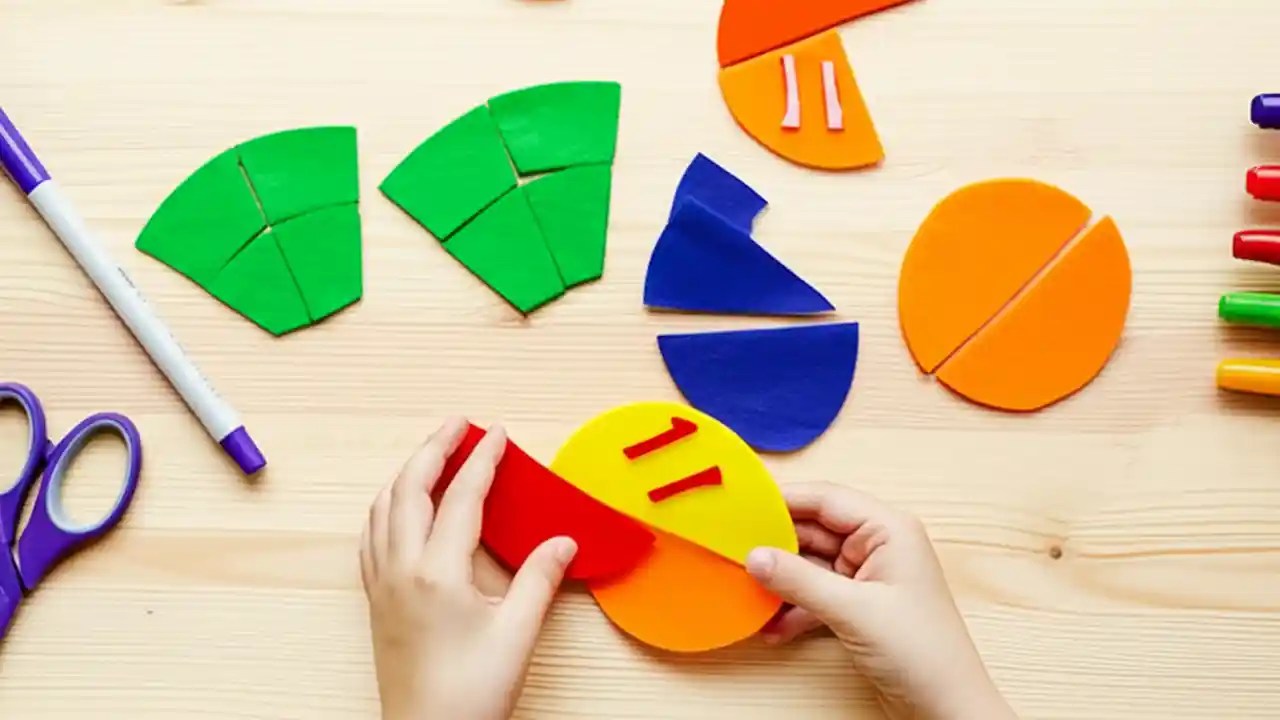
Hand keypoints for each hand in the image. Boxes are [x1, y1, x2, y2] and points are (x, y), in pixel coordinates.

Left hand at [360, 418, 577, 719]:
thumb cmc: (469, 693)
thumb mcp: (517, 634)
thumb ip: (539, 580)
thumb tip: (563, 541)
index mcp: (437, 572)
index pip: (461, 497)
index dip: (482, 460)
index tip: (498, 433)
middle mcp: (401, 570)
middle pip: (410, 488)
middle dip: (434, 448)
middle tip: (458, 424)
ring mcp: (383, 584)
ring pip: (384, 508)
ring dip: (408, 472)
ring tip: (433, 455)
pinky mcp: (376, 601)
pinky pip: (372, 535)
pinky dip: (388, 506)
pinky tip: (400, 507)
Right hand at [745, 483, 1016, 719]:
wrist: (947, 709)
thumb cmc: (924, 654)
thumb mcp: (854, 611)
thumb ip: (800, 580)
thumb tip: (755, 556)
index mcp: (889, 530)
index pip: (826, 499)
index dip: (784, 500)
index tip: (743, 507)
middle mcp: (880, 546)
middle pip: (815, 530)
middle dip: (776, 543)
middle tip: (735, 549)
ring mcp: (869, 578)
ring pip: (811, 565)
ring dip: (782, 581)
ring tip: (747, 588)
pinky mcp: (860, 607)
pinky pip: (817, 595)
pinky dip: (794, 609)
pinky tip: (771, 626)